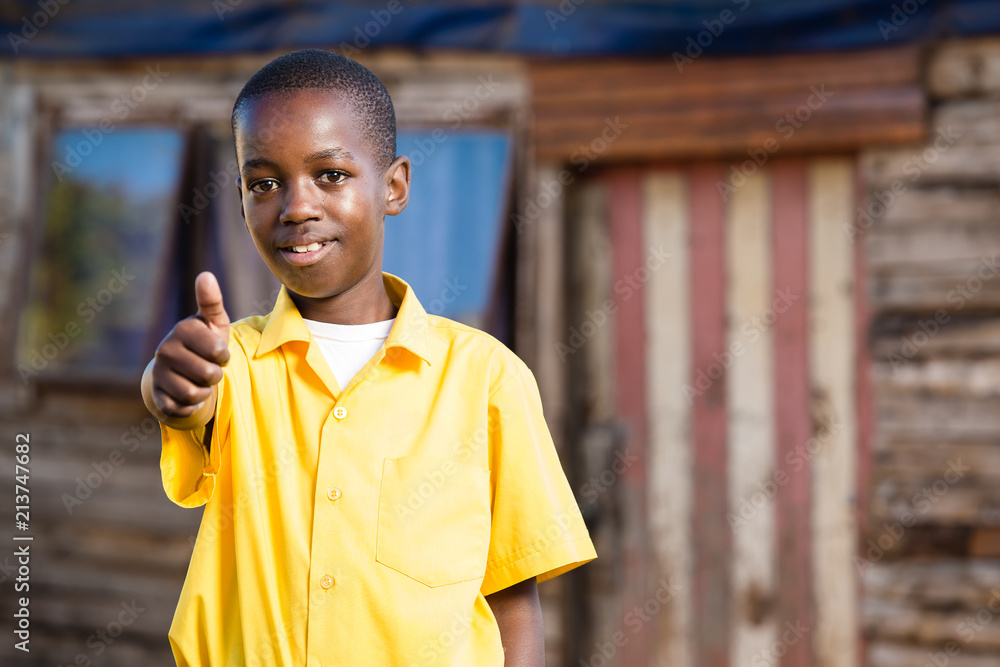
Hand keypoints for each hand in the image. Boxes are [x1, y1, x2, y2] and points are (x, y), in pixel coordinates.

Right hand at [142, 272, 230, 427]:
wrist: (184, 370)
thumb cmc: (206, 343)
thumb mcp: (214, 323)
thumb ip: (212, 301)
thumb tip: (205, 275)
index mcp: (183, 329)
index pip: (218, 351)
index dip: (224, 356)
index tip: (218, 352)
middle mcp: (166, 349)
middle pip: (208, 374)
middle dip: (216, 375)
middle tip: (209, 368)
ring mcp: (158, 373)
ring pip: (195, 394)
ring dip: (205, 391)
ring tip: (200, 381)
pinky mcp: (156, 395)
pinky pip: (182, 408)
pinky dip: (192, 406)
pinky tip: (188, 394)